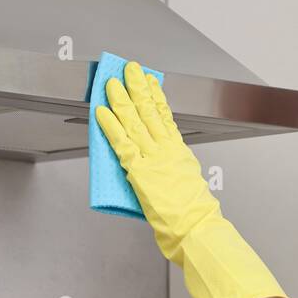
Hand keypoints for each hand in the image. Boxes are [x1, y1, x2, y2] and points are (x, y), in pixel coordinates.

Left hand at [94, 63, 217, 265]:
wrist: (196, 227)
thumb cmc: (193, 214)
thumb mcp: (187, 182)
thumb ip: (172, 169)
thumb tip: (161, 167)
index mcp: (180, 153)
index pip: (166, 117)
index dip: (156, 97)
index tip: (150, 82)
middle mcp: (167, 150)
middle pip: (150, 112)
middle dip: (138, 88)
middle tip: (130, 71)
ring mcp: (153, 158)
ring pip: (134, 121)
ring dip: (121, 100)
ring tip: (112, 84)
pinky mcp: (139, 170)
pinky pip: (120, 142)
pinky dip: (110, 125)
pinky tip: (102, 112)